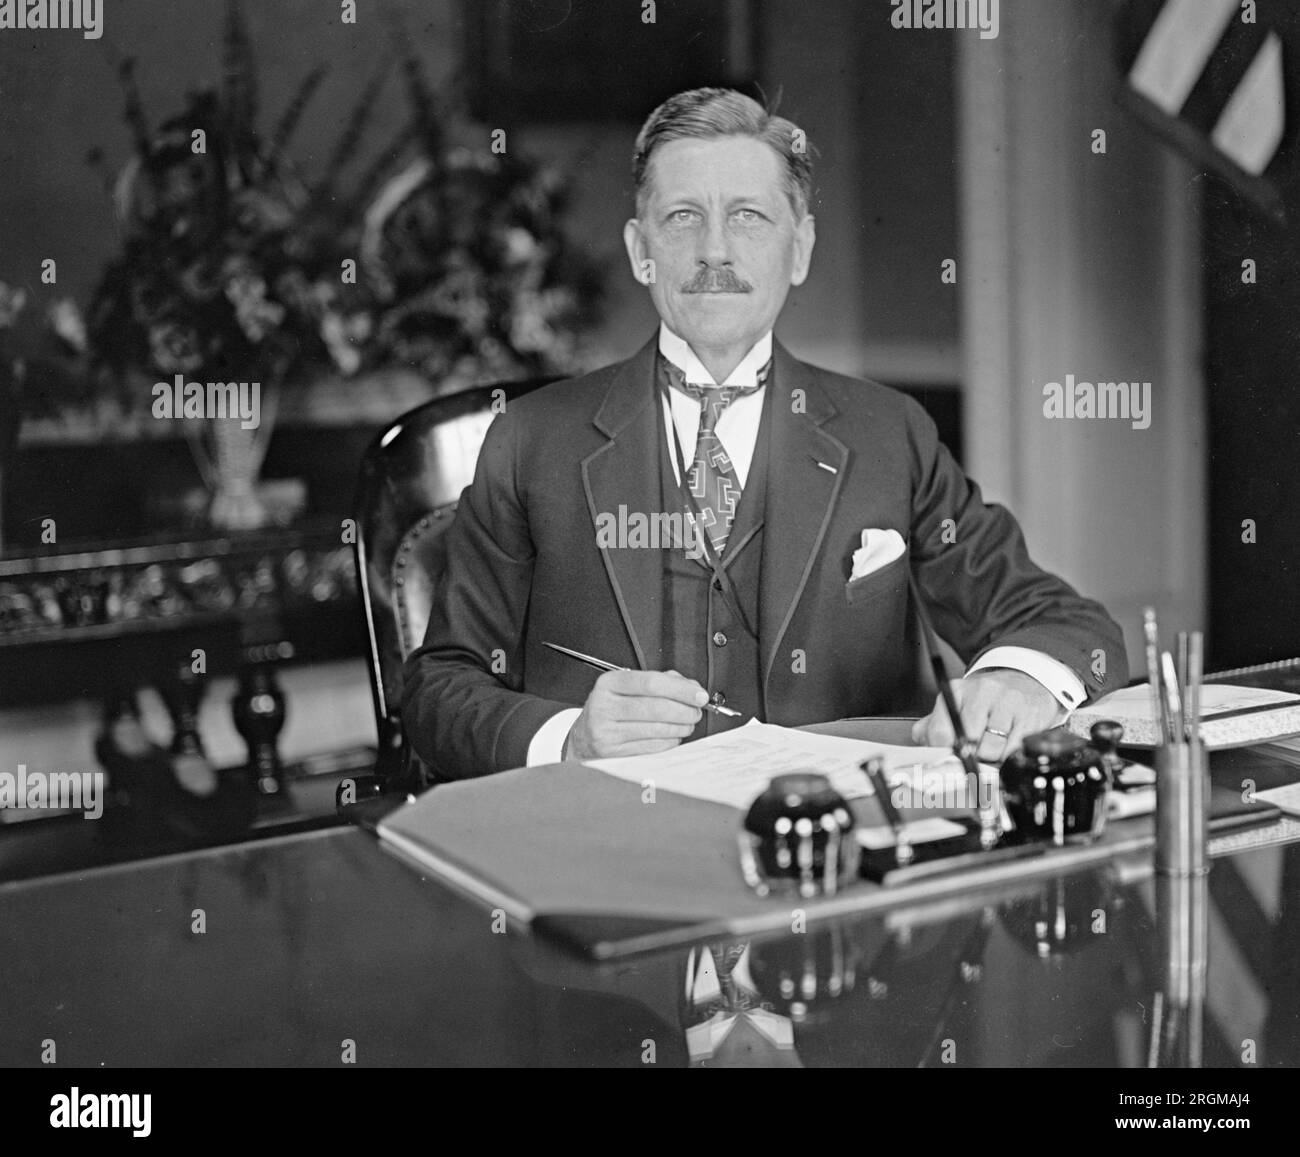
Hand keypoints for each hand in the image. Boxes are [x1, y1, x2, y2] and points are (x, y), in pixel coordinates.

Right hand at [564, 669, 707, 760]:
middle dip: (685, 710)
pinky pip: (653, 747)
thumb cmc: (612, 709)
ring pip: (658, 729)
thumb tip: (691, 688)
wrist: (583, 737)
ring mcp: (607, 732)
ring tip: (687, 723)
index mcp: (609, 683)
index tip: (700, 695)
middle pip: (657, 707)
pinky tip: (672, 736)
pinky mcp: (613, 753)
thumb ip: (661, 682)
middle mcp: (604, 706)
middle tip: (696, 711)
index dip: (681, 689)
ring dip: (681, 727)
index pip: (652, 683)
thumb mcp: (628, 687)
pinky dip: (670, 741)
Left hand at [910, 669, 1064, 762]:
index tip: (950, 761)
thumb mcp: (956, 708)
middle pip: (968, 743)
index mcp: (956, 692)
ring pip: (992, 749)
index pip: (940, 732)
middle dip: (970, 757)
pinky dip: (1010, 756)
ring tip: (994, 748)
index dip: (944, 754)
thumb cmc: (985, 703)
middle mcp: (982, 692)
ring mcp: (1008, 702)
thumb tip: (924, 751)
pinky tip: (1009, 745)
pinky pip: (1015, 750)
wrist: (1024, 684)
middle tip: (975, 755)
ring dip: (992, 759)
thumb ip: (932, 728)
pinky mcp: (1030, 715)